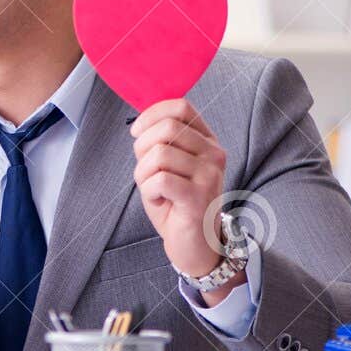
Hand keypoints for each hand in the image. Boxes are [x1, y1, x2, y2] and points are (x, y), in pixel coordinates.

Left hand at [130, 98, 238, 302]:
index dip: (151, 115)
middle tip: (144, 170)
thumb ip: (160, 142)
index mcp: (207, 141)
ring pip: (159, 155)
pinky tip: (159, 201)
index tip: (137, 133)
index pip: (180, 107)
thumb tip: (140, 122)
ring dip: (143, 174)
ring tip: (153, 190)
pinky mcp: (199, 197)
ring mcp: (210, 175)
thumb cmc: (177, 203)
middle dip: (142, 147)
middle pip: (167, 128)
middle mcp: (214, 154)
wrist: (195, 244)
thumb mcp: (168, 166)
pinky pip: (160, 180)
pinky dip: (149, 191)